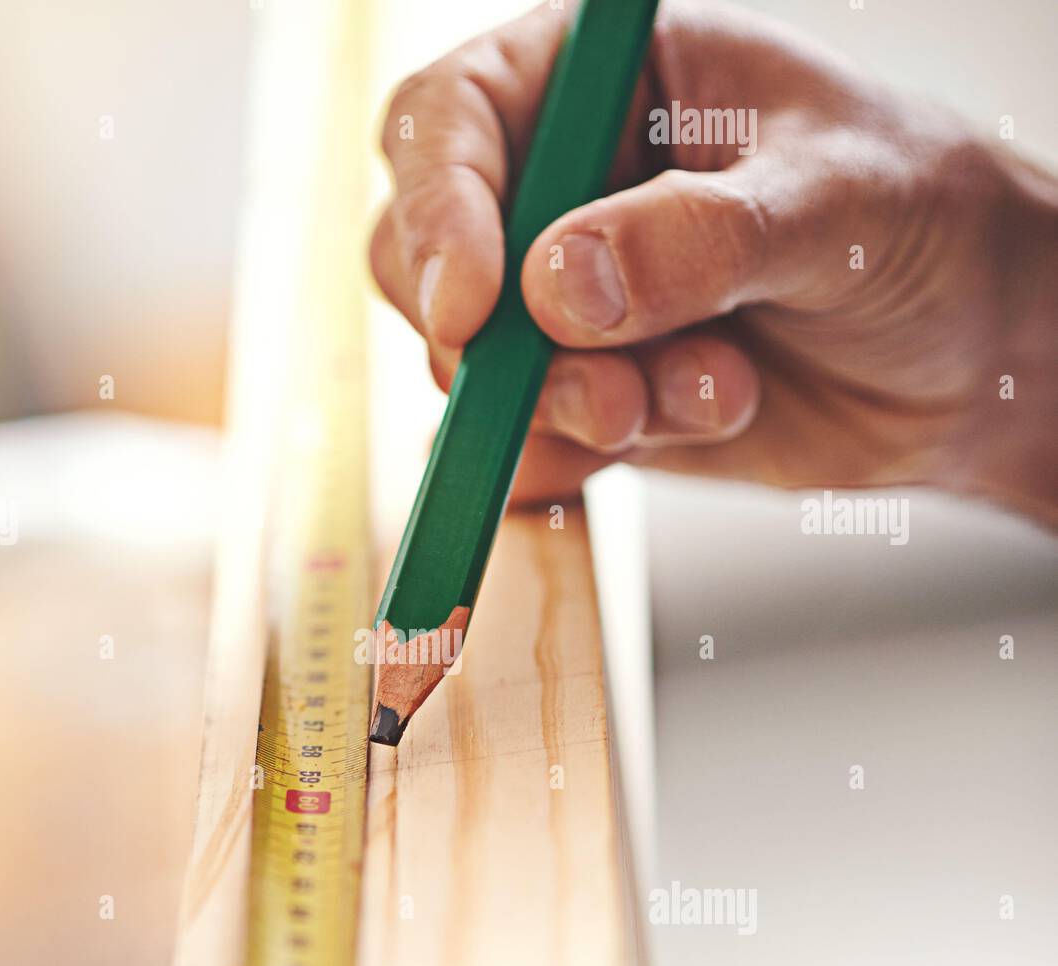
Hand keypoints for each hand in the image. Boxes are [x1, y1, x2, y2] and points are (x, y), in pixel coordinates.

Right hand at [371, 0, 1057, 521]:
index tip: (476, 310)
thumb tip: (554, 288)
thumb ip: (694, 239)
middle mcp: (562, 189)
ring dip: (580, 407)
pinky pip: (525, 448)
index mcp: (602, 80)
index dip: (437, 212)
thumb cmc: (923, 225)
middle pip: (419, 260)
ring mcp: (566, 303)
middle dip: (502, 345)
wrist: (971, 355)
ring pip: (479, 372)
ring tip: (712, 393)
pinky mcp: (585, 393)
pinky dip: (589, 460)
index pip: (448, 121)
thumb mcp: (833, 205)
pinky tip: (704, 419)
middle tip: (608, 389)